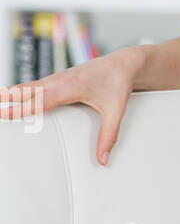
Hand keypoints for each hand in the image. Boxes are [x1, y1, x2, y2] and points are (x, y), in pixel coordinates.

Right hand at [0, 46, 144, 165]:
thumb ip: (108, 136)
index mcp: (71, 87)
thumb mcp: (116, 112)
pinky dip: (21, 90)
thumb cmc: (118, 83)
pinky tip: (12, 96)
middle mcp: (60, 80)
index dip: (20, 108)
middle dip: (7, 98)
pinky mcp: (58, 78)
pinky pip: (35, 85)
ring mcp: (57, 78)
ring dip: (11, 93)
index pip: (40, 100)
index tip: (3, 113)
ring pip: (29, 86)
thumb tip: (103, 160)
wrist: (124, 63)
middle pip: (27, 90)